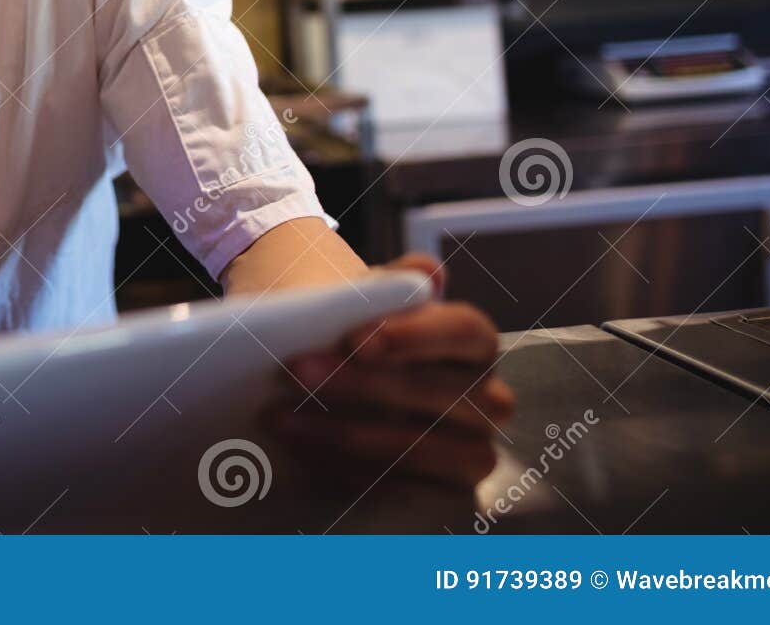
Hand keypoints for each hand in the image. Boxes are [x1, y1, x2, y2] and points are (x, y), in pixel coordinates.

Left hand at [265, 253, 513, 490]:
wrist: (326, 372)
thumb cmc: (348, 330)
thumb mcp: (358, 300)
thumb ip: (386, 287)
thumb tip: (426, 273)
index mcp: (473, 340)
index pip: (467, 332)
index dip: (414, 336)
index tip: (354, 339)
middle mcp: (486, 396)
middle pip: (442, 392)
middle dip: (365, 384)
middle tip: (297, 371)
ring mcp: (472, 450)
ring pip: (424, 448)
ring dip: (348, 433)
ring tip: (283, 417)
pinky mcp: (444, 495)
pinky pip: (400, 491)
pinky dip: (345, 468)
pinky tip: (300, 445)